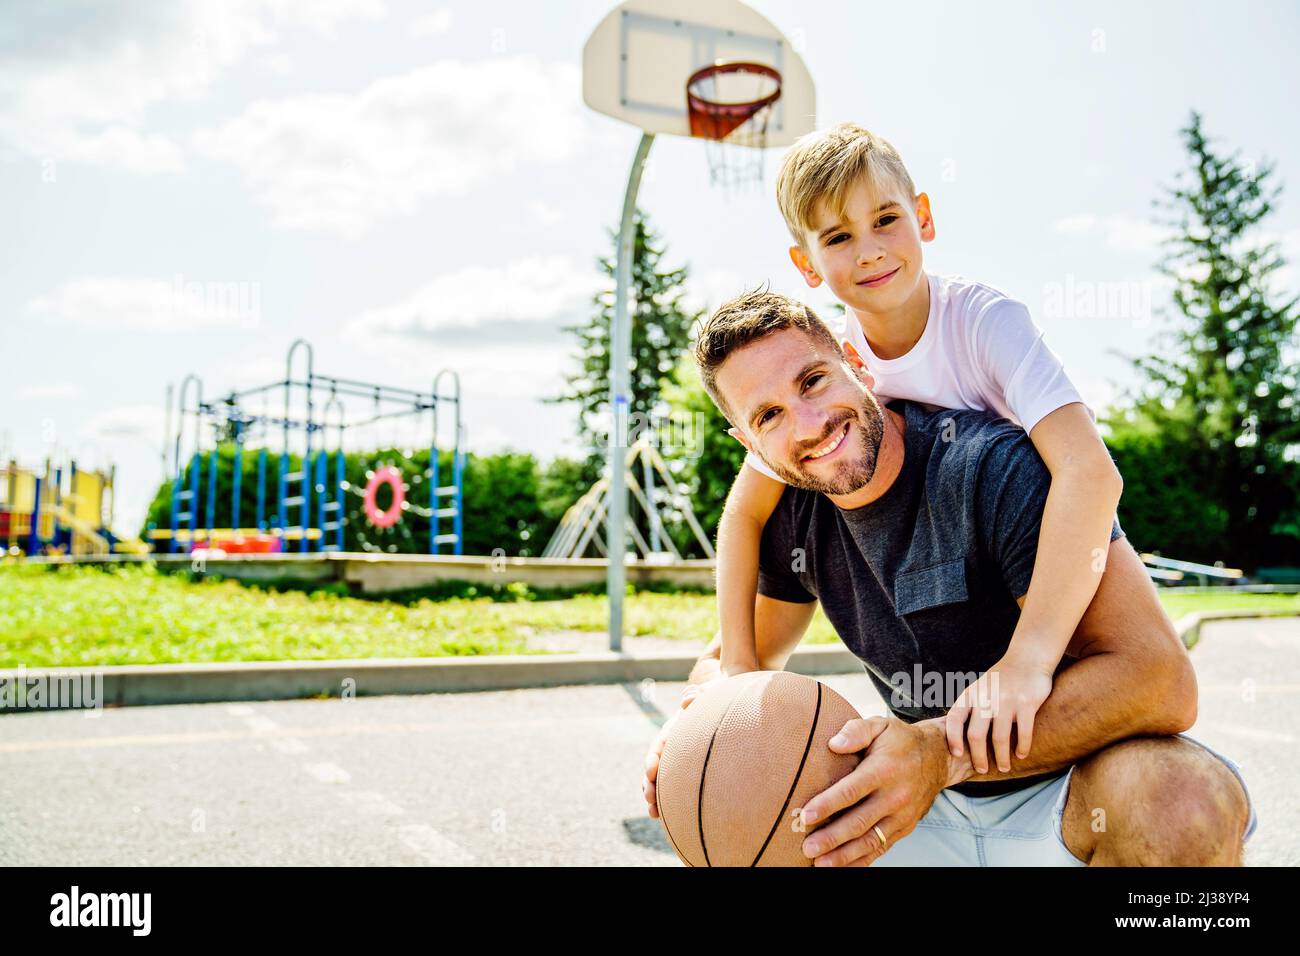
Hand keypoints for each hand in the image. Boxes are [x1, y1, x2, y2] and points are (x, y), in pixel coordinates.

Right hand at [642, 683, 706, 819]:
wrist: (728, 707)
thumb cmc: (716, 700)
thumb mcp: (708, 694)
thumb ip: (696, 696)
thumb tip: (687, 702)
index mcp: (674, 730)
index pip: (660, 744)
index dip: (653, 759)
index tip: (650, 772)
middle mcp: (674, 747)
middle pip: (656, 767)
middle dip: (649, 784)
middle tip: (649, 798)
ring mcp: (680, 761)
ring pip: (662, 781)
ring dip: (655, 797)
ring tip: (653, 813)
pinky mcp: (688, 773)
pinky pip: (676, 788)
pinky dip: (669, 802)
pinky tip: (666, 816)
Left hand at [797, 716, 955, 866]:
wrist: (939, 758)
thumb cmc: (900, 741)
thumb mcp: (880, 725)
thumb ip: (856, 731)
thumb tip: (833, 744)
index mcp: (884, 769)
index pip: (852, 790)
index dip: (828, 804)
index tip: (806, 815)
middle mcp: (895, 796)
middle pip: (859, 822)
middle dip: (832, 837)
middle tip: (808, 847)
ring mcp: (902, 816)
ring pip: (870, 841)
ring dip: (844, 855)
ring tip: (820, 864)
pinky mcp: (905, 828)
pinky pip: (882, 848)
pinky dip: (862, 860)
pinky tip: (842, 866)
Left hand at [944, 650, 1053, 773]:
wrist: (1027, 658)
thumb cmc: (1000, 679)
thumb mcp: (979, 688)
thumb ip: (970, 708)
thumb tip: (956, 737)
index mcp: (970, 694)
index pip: (954, 719)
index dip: (952, 738)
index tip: (957, 754)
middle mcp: (985, 697)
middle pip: (975, 735)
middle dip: (978, 757)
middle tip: (982, 770)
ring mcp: (1006, 700)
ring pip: (1000, 738)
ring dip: (1001, 758)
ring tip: (1004, 768)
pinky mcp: (1027, 703)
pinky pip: (1023, 732)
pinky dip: (1022, 747)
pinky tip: (1021, 755)